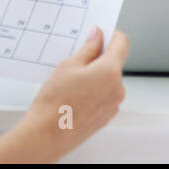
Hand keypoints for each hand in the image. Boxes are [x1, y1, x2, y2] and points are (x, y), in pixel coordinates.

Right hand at [12, 27, 128, 161]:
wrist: (46, 135)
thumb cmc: (54, 102)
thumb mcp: (68, 65)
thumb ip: (88, 48)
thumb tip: (97, 36)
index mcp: (110, 72)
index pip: (122, 43)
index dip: (111, 35)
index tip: (101, 34)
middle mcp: (117, 88)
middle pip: (114, 63)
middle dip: (99, 58)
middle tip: (77, 60)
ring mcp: (113, 105)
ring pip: (109, 81)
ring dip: (96, 76)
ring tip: (72, 82)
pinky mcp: (106, 117)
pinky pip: (104, 96)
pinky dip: (94, 91)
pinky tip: (75, 95)